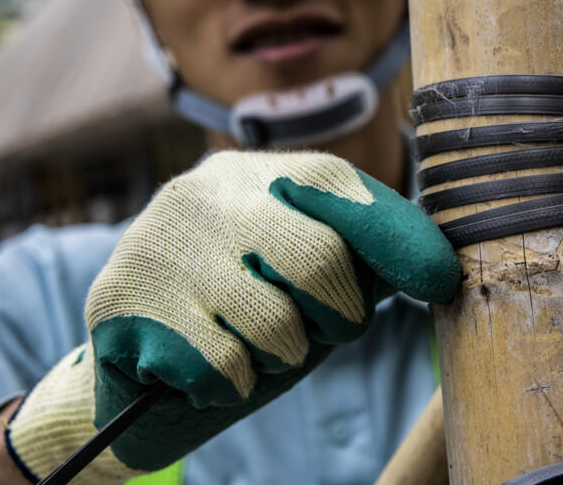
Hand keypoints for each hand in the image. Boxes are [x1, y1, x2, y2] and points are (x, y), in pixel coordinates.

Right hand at [6, 151, 458, 481]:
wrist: (136, 365)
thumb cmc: (243, 315)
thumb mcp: (307, 277)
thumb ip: (364, 258)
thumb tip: (441, 266)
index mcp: (255, 175)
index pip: (335, 186)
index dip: (393, 236)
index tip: (438, 282)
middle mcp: (203, 194)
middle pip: (317, 257)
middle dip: (338, 316)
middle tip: (322, 333)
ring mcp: (159, 244)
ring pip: (273, 322)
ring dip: (281, 358)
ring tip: (254, 350)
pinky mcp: (122, 304)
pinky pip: (222, 366)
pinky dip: (232, 386)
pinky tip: (208, 370)